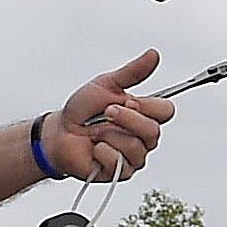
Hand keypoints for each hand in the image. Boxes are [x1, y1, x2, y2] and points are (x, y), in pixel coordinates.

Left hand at [52, 49, 174, 182]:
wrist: (59, 132)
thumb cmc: (82, 110)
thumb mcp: (106, 84)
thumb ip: (132, 72)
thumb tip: (153, 54)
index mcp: (144, 115)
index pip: (167, 111)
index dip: (147, 106)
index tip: (126, 101)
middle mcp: (143, 137)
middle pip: (154, 131)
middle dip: (125, 119)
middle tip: (105, 112)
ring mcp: (134, 156)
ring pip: (136, 147)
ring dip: (109, 135)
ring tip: (95, 132)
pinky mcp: (120, 172)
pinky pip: (119, 162)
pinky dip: (102, 151)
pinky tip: (93, 148)